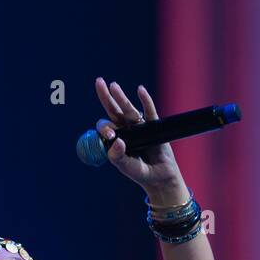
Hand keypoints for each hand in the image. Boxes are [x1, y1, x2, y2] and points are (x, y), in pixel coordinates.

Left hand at [94, 78, 188, 203]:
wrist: (160, 177)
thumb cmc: (140, 173)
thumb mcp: (126, 167)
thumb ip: (118, 157)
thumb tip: (115, 140)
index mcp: (116, 139)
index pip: (106, 127)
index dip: (106, 128)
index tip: (110, 136)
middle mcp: (126, 130)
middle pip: (114, 111)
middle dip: (106, 97)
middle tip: (99, 82)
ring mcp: (139, 126)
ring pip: (128, 110)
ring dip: (121, 98)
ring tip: (113, 85)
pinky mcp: (154, 126)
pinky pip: (149, 111)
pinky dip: (145, 100)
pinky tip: (140, 90)